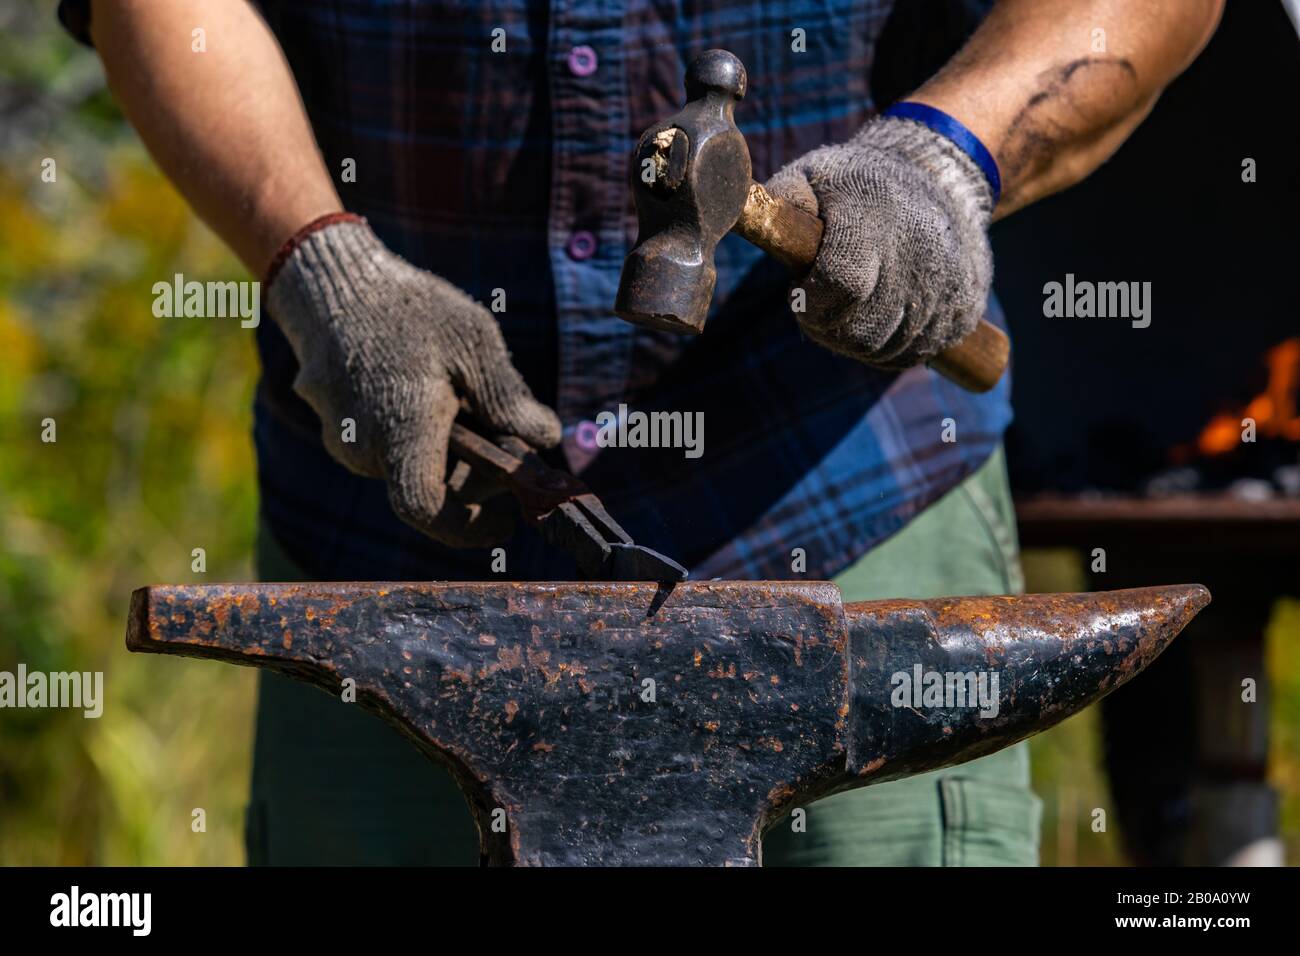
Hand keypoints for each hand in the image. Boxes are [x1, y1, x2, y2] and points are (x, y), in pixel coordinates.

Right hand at [267, 218, 560, 546]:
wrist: (333, 283)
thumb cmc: (408, 308)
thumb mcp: (474, 342)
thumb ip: (508, 399)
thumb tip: (545, 439)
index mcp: (399, 431)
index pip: (427, 510)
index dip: (470, 526)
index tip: (506, 520)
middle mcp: (364, 448)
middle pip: (430, 491)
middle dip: (474, 477)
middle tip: (507, 437)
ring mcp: (346, 442)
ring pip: (411, 469)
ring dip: (449, 453)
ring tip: (465, 399)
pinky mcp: (340, 430)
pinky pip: (389, 450)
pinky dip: (421, 437)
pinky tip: (432, 393)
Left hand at [764, 116, 993, 368]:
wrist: (938, 180)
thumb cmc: (855, 185)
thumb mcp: (813, 175)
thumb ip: (778, 201)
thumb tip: (744, 218)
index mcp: (873, 218)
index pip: (842, 283)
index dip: (812, 302)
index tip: (802, 293)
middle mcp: (918, 253)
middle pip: (861, 330)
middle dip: (829, 328)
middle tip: (820, 304)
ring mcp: (946, 285)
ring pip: (886, 350)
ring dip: (858, 340)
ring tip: (853, 303)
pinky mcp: (964, 309)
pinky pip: (914, 354)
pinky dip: (890, 347)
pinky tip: (882, 315)